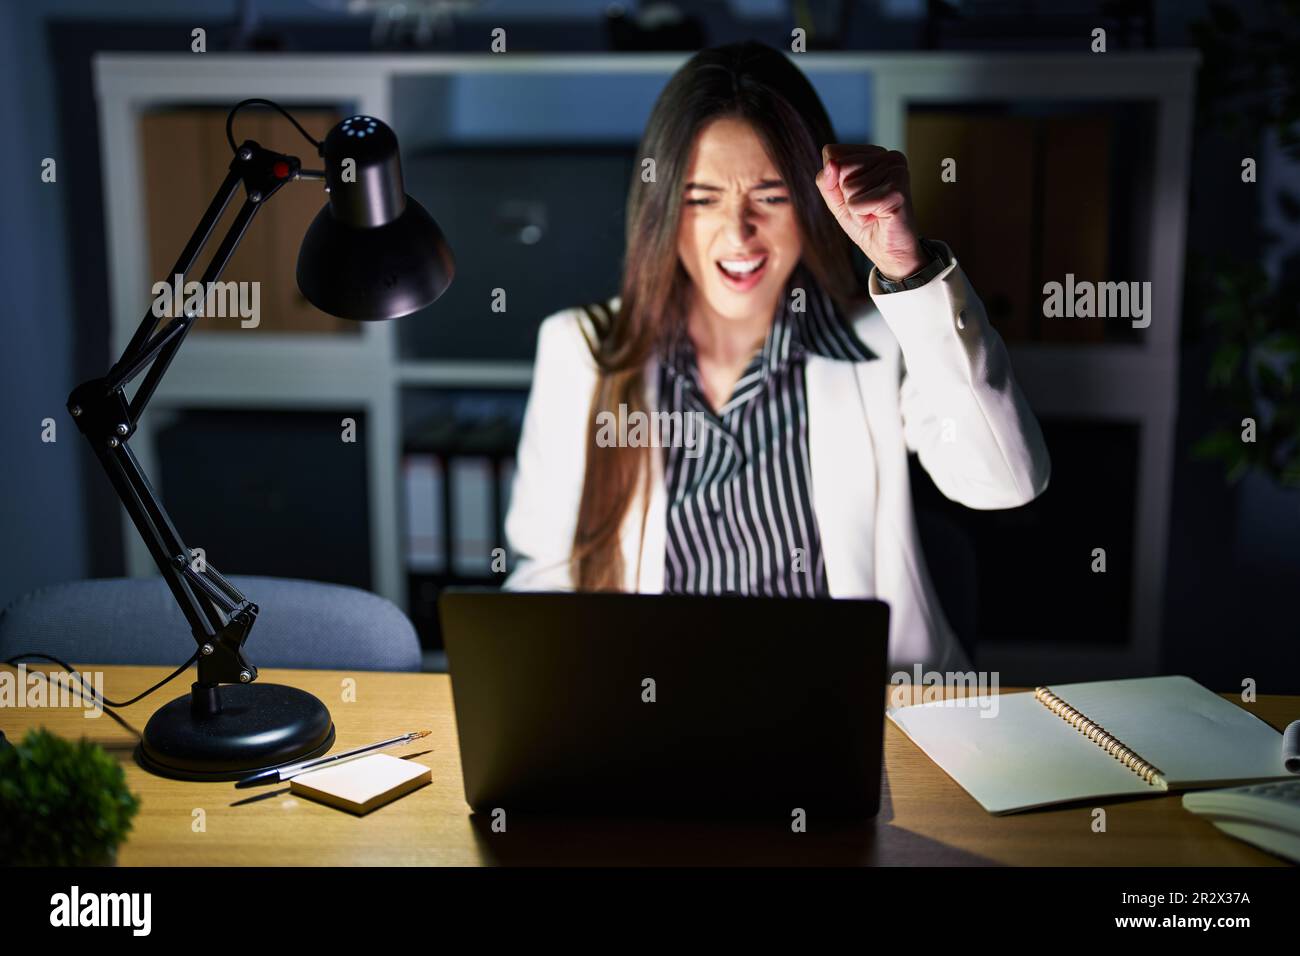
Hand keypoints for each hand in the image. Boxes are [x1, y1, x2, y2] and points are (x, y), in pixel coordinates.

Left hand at [815, 144, 923, 279]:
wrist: (891, 252)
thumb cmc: (866, 224)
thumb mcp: (837, 200)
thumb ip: (827, 180)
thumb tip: (832, 163)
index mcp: (875, 153)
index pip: (832, 153)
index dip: (835, 181)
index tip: (857, 194)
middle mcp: (889, 156)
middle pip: (840, 168)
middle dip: (846, 195)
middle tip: (867, 206)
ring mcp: (896, 171)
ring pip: (848, 187)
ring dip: (855, 208)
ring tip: (874, 212)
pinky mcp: (897, 191)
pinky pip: (856, 204)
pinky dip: (862, 217)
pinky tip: (879, 218)